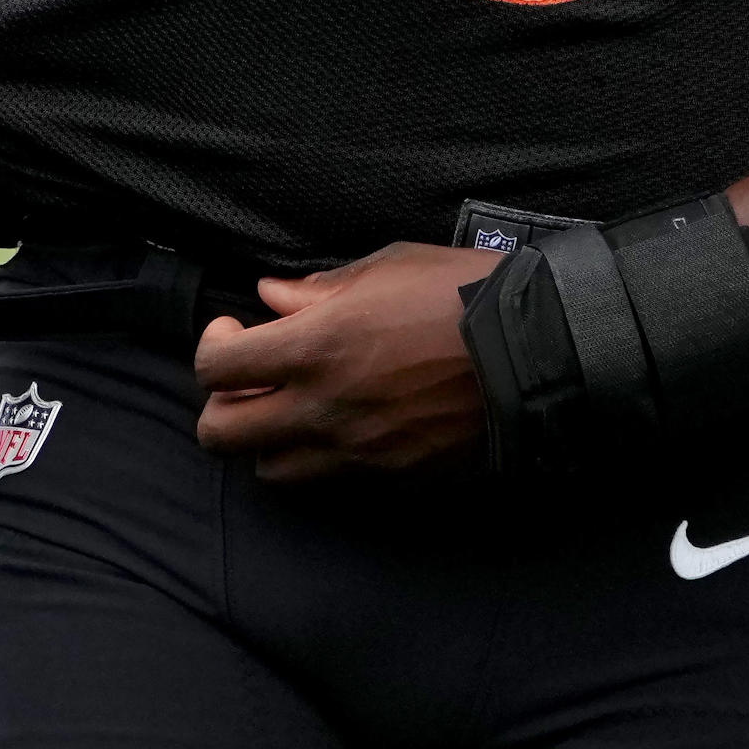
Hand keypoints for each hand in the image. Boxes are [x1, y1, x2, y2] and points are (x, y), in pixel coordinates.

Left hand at [190, 242, 503, 481]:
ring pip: (267, 469)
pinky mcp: (389, 476)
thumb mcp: (389, 267)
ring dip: (267, 438)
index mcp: (318, 344)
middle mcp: (324, 405)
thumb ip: (319, 289)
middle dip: (220, 404)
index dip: (212, 347)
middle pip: (220, 433)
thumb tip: (271, 297)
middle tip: (251, 378)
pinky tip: (343, 424)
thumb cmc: (463, 294)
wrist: (536, 351)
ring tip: (295, 406)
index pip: (216, 367)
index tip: (237, 330)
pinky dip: (317, 457)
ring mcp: (355, 449)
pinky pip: (327, 480)